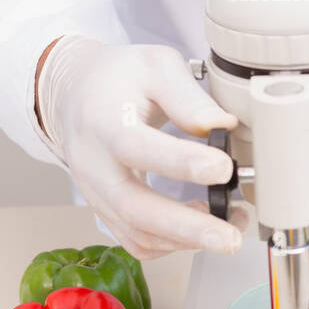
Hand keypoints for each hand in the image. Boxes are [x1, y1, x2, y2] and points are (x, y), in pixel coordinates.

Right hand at [36, 37, 246, 259]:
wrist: (77, 94)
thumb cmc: (120, 78)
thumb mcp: (156, 65)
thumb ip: (188, 97)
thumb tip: (222, 127)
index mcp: (104, 120)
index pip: (136, 146)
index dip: (180, 162)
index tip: (222, 167)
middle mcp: (94, 164)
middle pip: (134, 207)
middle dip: (188, 227)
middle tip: (231, 235)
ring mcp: (96, 193)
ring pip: (137, 233)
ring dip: (188, 239)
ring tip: (230, 228)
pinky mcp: (106, 211)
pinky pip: (137, 240)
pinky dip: (173, 243)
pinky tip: (201, 227)